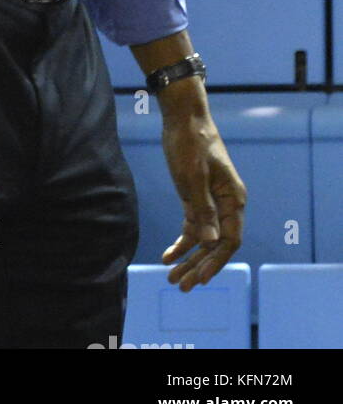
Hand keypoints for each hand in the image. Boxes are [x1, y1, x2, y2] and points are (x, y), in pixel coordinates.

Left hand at [159, 107, 245, 289]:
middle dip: (199, 266)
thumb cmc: (191, 142)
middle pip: (216, 244)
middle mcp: (226, 204)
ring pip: (203, 239)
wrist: (183, 117)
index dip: (216, 261)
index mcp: (234, 199)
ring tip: (172, 278)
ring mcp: (211, 202)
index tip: (201, 279)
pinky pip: (193, 227)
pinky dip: (182, 242)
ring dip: (189, 258)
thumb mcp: (193, 175)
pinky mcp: (195, 197)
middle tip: (181, 286)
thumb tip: (212, 240)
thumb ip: (202, 207)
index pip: (230, 239)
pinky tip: (168, 256)